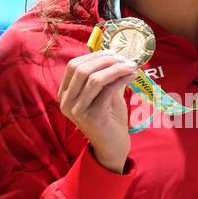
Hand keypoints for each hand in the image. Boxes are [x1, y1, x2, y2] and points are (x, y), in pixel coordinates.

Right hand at [58, 51, 138, 172]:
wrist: (112, 146)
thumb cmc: (108, 118)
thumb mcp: (102, 93)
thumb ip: (103, 76)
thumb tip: (114, 54)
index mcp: (65, 94)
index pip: (74, 66)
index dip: (94, 55)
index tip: (114, 52)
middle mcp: (66, 102)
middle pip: (81, 70)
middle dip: (105, 60)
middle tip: (124, 58)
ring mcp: (77, 110)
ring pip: (94, 79)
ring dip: (115, 68)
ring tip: (131, 66)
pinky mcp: (93, 117)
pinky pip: (108, 90)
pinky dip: (121, 79)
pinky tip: (132, 75)